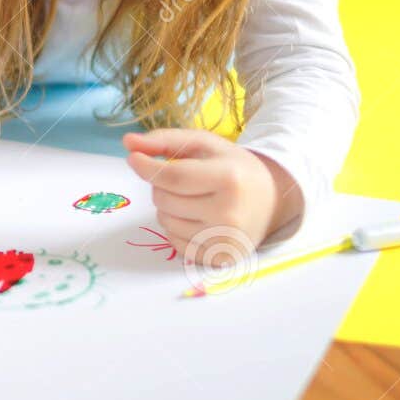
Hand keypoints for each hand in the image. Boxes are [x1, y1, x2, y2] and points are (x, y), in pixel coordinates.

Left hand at [122, 128, 301, 265]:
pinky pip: (175, 243)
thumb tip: (128, 143)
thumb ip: (165, 141)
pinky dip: (176, 230)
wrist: (271, 200)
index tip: (134, 159)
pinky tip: (196, 218)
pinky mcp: (221, 258)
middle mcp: (229, 213)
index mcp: (229, 179)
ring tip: (193, 199)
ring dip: (168, 208)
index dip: (146, 168)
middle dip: (162, 187)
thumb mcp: (205, 145)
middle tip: (184, 181)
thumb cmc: (233, 168)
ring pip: (165, 223)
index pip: (172, 177)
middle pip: (164, 200)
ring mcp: (225, 240)